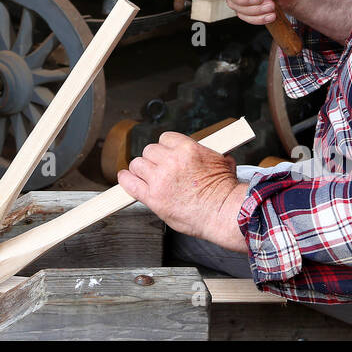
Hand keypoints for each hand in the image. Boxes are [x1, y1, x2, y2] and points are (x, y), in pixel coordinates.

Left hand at [117, 132, 249, 252]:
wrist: (223, 214)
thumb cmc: (224, 192)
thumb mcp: (222, 162)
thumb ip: (208, 154)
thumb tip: (208, 153)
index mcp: (187, 149)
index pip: (165, 138)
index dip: (165, 147)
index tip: (166, 154)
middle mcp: (171, 161)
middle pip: (149, 151)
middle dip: (153, 159)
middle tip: (158, 168)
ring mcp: (160, 179)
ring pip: (137, 164)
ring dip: (141, 170)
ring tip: (146, 177)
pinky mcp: (153, 197)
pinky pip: (130, 183)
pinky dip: (126, 180)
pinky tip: (126, 178)